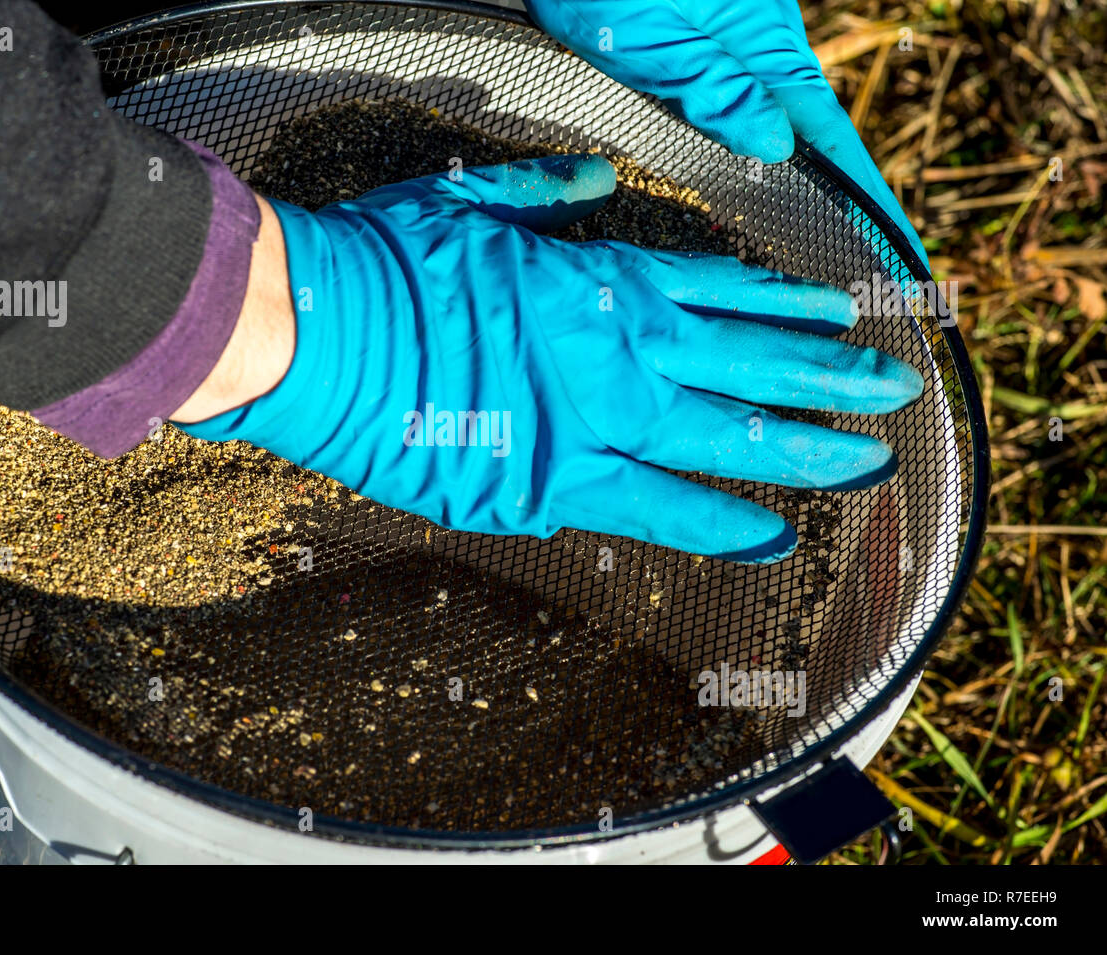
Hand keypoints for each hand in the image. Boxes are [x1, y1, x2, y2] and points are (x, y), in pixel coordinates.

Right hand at [173, 155, 921, 562]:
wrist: (318, 330)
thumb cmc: (387, 260)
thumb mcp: (471, 199)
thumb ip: (544, 193)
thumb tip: (593, 178)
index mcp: (599, 279)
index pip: (718, 294)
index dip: (781, 308)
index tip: (835, 317)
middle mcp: (618, 349)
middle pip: (747, 365)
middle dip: (826, 376)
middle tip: (891, 387)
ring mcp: (595, 420)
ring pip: (726, 435)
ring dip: (804, 446)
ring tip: (869, 460)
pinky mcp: (553, 483)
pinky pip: (657, 508)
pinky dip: (719, 522)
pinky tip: (777, 536)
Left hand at [523, 0, 929, 269]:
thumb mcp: (655, 38)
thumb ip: (716, 90)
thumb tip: (779, 148)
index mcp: (768, 46)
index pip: (833, 139)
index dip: (867, 202)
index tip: (902, 259)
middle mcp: (768, 42)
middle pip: (820, 133)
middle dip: (847, 199)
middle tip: (875, 270)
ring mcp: (745, 39)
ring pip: (787, 119)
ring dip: (810, 176)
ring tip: (836, 240)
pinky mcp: (716, 36)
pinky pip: (756, 103)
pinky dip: (771, 143)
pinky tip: (769, 170)